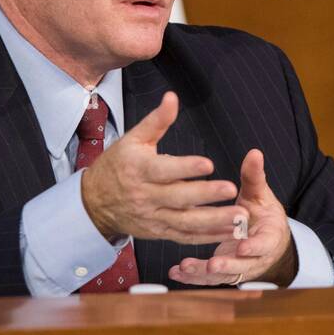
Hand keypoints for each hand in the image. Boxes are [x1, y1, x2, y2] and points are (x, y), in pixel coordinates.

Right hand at [80, 91, 246, 244]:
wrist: (94, 202)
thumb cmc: (117, 165)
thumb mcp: (132, 139)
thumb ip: (157, 120)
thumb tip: (172, 97)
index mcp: (139, 169)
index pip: (164, 170)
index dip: (185, 168)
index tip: (208, 164)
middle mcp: (146, 196)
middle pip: (178, 198)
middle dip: (206, 194)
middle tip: (231, 189)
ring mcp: (153, 217)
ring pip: (185, 222)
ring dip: (214, 221)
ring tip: (239, 217)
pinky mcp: (159, 232)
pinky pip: (185, 237)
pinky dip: (207, 237)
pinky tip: (229, 232)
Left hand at [169, 148, 296, 286]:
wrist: (267, 238)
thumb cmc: (263, 213)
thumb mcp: (261, 195)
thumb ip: (255, 177)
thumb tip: (254, 153)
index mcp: (268, 237)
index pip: (263, 244)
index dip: (254, 247)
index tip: (243, 246)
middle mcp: (255, 257)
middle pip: (243, 266)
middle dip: (227, 266)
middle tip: (213, 264)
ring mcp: (239, 268)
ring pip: (223, 276)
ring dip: (204, 273)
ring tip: (185, 267)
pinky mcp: (224, 273)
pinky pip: (208, 278)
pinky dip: (193, 277)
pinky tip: (176, 272)